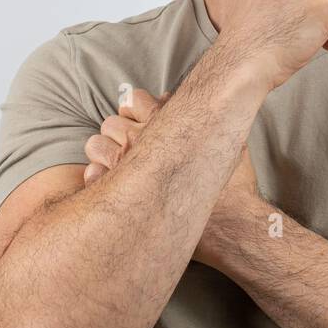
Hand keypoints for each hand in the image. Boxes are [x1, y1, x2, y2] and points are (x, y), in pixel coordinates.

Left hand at [82, 87, 263, 268]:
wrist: (233, 227)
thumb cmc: (234, 186)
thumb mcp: (230, 144)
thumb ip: (211, 124)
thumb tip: (199, 109)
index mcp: (170, 126)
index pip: (134, 100)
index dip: (134, 106)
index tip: (138, 117)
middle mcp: (146, 143)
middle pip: (111, 122)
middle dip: (117, 130)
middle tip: (128, 143)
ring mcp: (130, 171)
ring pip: (96, 145)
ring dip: (102, 150)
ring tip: (116, 162)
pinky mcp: (122, 198)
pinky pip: (93, 176)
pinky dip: (97, 175)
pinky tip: (109, 181)